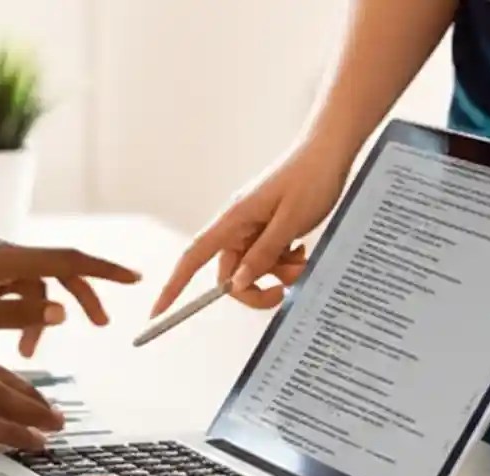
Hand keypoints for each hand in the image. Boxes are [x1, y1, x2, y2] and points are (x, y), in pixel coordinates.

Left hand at [0, 240, 140, 357]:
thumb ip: (24, 314)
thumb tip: (63, 312)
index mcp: (8, 258)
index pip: (70, 261)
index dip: (105, 272)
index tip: (134, 279)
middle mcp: (2, 251)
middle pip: (56, 272)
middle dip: (78, 299)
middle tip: (97, 325)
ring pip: (28, 286)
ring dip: (33, 317)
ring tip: (24, 351)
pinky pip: (4, 288)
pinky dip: (7, 311)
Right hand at [152, 140, 351, 314]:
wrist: (329, 150)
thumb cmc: (311, 177)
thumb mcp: (290, 221)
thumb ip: (263, 254)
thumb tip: (237, 283)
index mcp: (233, 219)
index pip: (193, 257)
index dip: (174, 285)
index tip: (160, 311)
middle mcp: (237, 224)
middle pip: (230, 272)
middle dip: (257, 287)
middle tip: (285, 290)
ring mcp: (253, 225)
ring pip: (253, 267)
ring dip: (278, 273)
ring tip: (302, 260)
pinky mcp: (268, 226)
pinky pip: (268, 256)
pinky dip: (284, 261)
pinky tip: (301, 250)